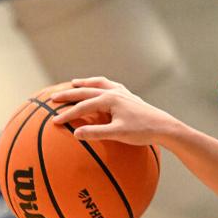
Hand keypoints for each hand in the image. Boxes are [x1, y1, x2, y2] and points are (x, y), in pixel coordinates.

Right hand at [48, 77, 177, 145]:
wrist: (164, 127)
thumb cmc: (142, 131)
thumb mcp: (118, 134)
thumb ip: (96, 133)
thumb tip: (76, 134)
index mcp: (110, 100)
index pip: (83, 106)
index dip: (68, 114)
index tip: (54, 122)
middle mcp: (115, 92)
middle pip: (86, 91)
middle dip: (69, 94)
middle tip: (53, 98)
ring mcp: (122, 92)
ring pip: (99, 83)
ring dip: (85, 83)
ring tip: (74, 83)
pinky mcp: (129, 96)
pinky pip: (110, 85)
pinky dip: (101, 84)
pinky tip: (100, 88)